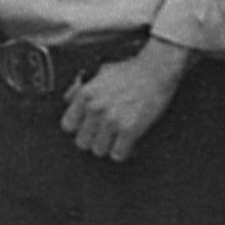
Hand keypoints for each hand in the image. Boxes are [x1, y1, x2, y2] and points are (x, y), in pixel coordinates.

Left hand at [61, 40, 189, 161]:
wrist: (157, 70)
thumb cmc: (131, 71)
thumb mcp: (100, 73)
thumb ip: (81, 88)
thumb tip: (67, 99)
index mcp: (86, 94)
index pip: (68, 125)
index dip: (78, 129)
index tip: (87, 128)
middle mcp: (96, 108)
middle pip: (82, 142)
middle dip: (93, 140)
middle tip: (104, 135)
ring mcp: (112, 120)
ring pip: (98, 151)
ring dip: (108, 147)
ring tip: (117, 139)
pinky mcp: (129, 129)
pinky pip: (118, 154)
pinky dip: (123, 152)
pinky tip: (128, 144)